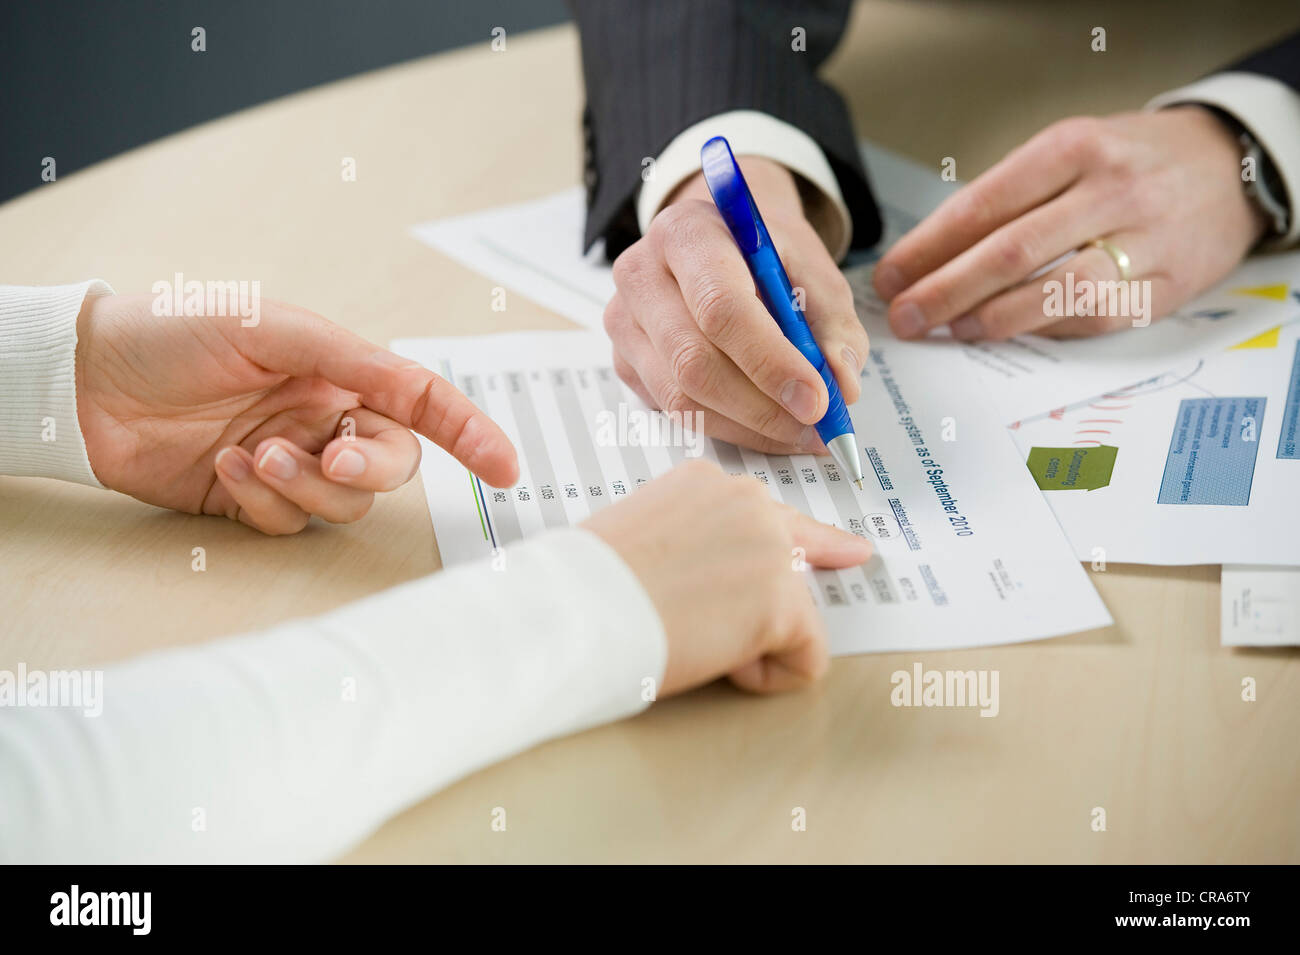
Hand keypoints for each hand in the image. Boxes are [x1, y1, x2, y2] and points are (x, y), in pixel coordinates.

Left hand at [76, 293, 517, 533]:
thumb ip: (352, 359)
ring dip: (308, 484)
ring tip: (258, 454)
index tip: (504, 468)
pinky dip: (265, 500)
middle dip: (370, 469)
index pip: (422, 406)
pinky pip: (288, 521)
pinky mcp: (250, 500)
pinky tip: (230, 466)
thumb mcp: (274, 326)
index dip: (470, 434)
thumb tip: (410, 392)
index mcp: (338, 373)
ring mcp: (290, 462)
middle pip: (389, 466)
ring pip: (342, 503)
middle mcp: (322, 419)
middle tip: (335, 456)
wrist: (87, 378)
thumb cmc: (174, 331)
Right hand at [583, 459, 872, 694]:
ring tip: (689, 637)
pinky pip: (806, 660)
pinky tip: (715, 661)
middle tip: (749, 624)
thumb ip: (693, 540)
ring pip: (797, 614)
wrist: (571, 610)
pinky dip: (765, 678)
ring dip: (753, 640)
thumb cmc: (586, 584)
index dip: (803, 547)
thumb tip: (722, 579)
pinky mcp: (784, 603)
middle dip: (778, 601)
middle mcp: (749, 502)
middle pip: (803, 557)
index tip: (848, 550)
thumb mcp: (642, 533)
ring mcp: (773, 550)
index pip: (774, 516)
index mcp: (707, 483)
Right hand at [605, 156, 868, 453]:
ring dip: (748, 426)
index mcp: (687, 234)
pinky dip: (728, 428)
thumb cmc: (763, 253)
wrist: (718, 241)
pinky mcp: (624, 362)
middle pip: (694, 361)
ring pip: (681, 397)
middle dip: (762, 407)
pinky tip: (765, 425)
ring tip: (799, 431)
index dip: (770, 362)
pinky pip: (674, 412)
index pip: (720, 307)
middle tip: (814, 428)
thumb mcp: (812, 269)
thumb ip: (833, 325)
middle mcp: (641, 274)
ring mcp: (624, 322)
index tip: (816, 400)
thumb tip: (841, 386)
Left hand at [875, 107, 1269, 339]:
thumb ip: (1008, 198)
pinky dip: (1041, 328)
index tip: (890, 277)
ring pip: (1053, 290)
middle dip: (944, 290)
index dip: (927, 248)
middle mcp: (1110, 190)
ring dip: (989, 318)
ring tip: (949, 329)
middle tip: (904, 316)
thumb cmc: (1128, 162)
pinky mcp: (1165, 286)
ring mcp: (1143, 240)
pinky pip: (1092, 317)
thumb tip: (928, 256)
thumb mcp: (1068, 152)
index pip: (982, 204)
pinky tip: (1005, 332)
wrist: (1228, 167)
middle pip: (1009, 251)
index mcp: (1073, 147)